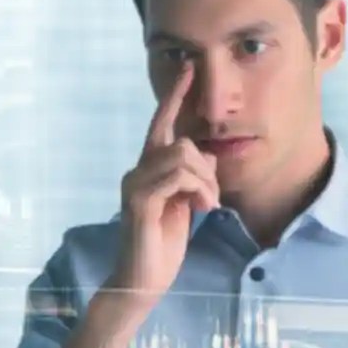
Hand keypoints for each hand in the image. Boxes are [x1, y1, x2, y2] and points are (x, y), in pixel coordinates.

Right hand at [108, 62, 219, 303]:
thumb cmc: (163, 244)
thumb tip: (209, 158)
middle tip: (212, 199)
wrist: (142, 279)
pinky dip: (198, 190)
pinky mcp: (139, 201)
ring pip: (183, 156)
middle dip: (208, 169)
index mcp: (148, 169)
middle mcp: (137, 171)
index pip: (161, 124)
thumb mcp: (186, 204)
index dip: (174, 95)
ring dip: (206, 183)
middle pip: (182, 142)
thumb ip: (194, 178)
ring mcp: (135, 184)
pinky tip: (201, 210)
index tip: (187, 68)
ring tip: (206, 206)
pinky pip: (178, 176)